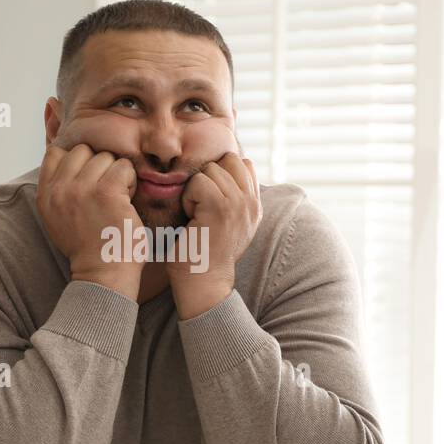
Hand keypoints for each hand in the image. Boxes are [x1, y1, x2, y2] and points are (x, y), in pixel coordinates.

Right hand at [37, 143, 143, 300]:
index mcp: (45, 194)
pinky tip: (126, 202)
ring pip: (105, 156)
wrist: (102, 274)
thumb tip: (70, 157)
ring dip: (116, 174)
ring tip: (116, 199)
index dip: (76, 159)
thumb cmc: (88, 247)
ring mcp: (81, 189)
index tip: (88, 178)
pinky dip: (130, 181)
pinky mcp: (106, 192)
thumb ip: (59, 189)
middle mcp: (59, 189)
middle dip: (98, 165)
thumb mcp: (58, 217)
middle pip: (82, 150)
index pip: (56, 152)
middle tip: (106, 190)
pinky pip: (124, 167)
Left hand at [167, 152, 260, 318]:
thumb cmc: (205, 255)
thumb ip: (234, 199)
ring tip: (196, 214)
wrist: (203, 283)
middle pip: (228, 160)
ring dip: (196, 188)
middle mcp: (252, 203)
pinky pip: (199, 181)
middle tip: (201, 205)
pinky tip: (191, 218)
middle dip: (209, 176)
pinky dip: (188, 197)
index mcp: (255, 206)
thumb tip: (224, 172)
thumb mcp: (229, 225)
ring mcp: (239, 203)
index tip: (209, 197)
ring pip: (212, 169)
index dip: (222, 172)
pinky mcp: (220, 207)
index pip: (244, 163)